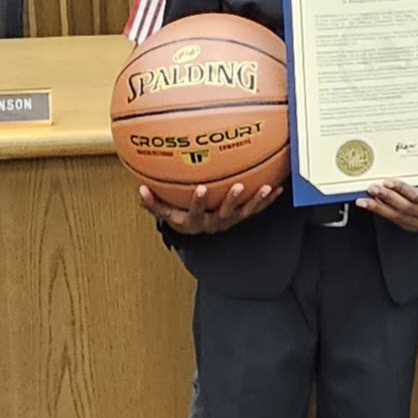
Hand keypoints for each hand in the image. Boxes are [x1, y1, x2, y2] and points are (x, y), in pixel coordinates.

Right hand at [140, 180, 278, 233]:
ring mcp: (230, 220)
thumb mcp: (165, 213)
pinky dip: (268, 199)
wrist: (197, 231)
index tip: (200, 188)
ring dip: (256, 200)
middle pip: (225, 212)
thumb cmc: (180, 216)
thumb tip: (139, 190)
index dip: (198, 201)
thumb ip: (152, 203)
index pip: (196, 211)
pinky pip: (257, 209)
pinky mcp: (242, 217)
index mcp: (196, 220)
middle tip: (239, 186)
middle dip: (232, 199)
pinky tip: (278, 187)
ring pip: (245, 211)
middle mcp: (215, 222)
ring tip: (266, 188)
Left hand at [357, 180, 417, 231]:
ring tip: (365, 200)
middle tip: (373, 188)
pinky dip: (380, 211)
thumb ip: (416, 179)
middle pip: (406, 206)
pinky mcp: (411, 227)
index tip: (388, 182)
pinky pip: (393, 219)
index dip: (402, 189)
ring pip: (397, 215)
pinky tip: (371, 206)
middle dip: (387, 196)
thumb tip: (391, 175)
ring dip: (378, 206)